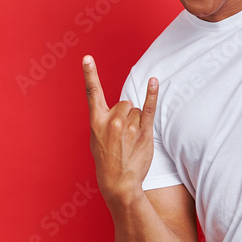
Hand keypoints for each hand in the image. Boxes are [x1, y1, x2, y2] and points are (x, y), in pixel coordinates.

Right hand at [83, 55, 157, 208]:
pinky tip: (154, 82)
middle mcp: (112, 120)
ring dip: (137, 122)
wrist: (118, 183)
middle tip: (122, 137)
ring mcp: (129, 125)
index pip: (93, 93)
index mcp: (96, 121)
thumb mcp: (96, 139)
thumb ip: (103, 120)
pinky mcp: (144, 131)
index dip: (90, 74)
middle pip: (125, 103)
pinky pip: (150, 108)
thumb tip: (120, 107)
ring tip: (130, 141)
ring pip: (137, 110)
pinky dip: (153, 93)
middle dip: (126, 115)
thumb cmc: (107, 160)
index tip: (87, 58)